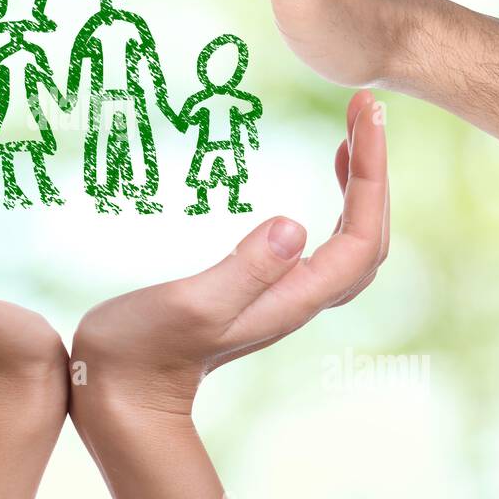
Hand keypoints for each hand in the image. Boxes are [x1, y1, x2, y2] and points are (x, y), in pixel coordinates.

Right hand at [69, 91, 387, 498]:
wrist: (122, 392)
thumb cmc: (144, 350)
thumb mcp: (191, 305)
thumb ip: (243, 269)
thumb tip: (295, 224)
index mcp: (291, 298)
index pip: (361, 235)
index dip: (372, 174)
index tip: (364, 114)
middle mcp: (299, 297)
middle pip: (369, 234)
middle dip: (376, 167)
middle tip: (365, 106)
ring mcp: (284, 294)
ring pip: (353, 237)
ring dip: (362, 182)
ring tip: (354, 130)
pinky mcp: (264, 287)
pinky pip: (328, 240)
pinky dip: (340, 199)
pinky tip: (324, 174)